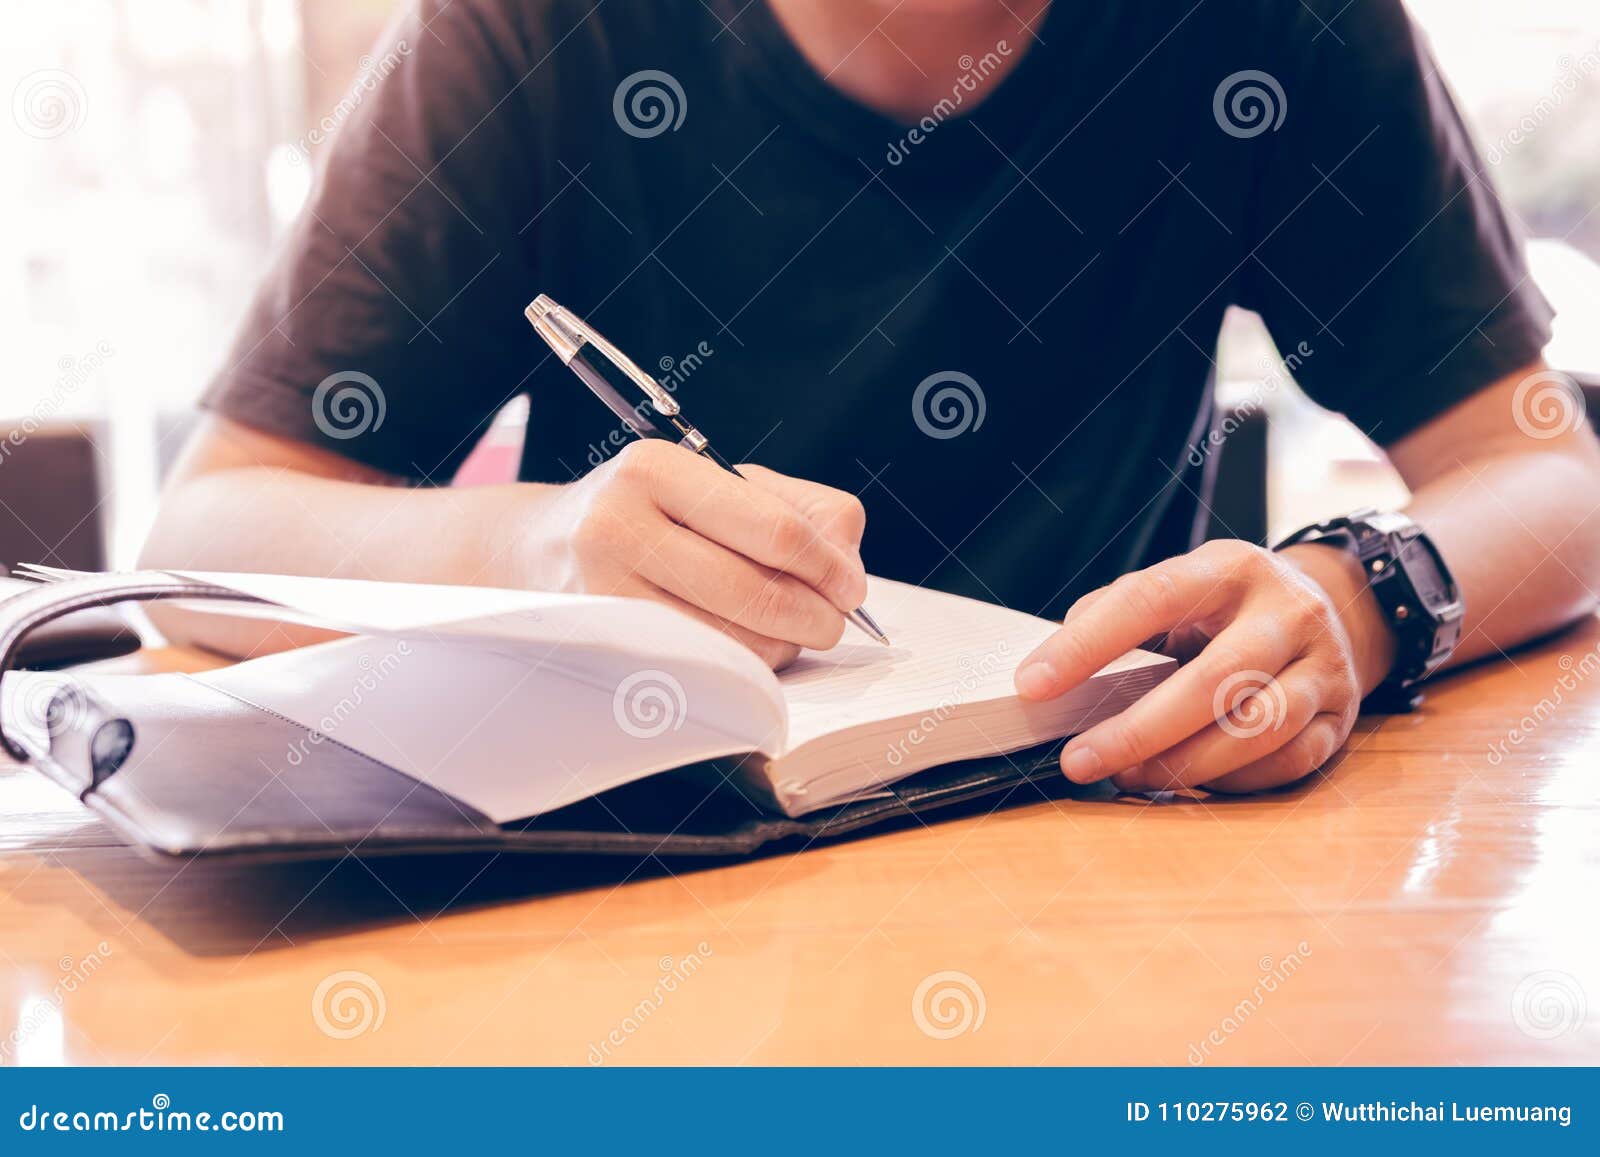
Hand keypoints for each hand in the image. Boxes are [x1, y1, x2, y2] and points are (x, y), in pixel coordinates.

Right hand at [525, 440, 868, 668]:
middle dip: (816, 615)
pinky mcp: (604, 646)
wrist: (540, 549)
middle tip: (833, 621)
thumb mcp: (716, 483)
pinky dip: (745, 667)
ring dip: (782, 646)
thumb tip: (846, 561)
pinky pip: (704, 670)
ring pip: (734, 642)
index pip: (774, 529)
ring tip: (786, 631)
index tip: (851, 586)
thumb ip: (798, 507)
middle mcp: (617, 526)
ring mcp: (603, 593)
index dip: (828, 566)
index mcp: (655, 469)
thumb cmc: (652, 512)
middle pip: (757, 591)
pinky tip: (748, 648)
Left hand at [1013, 539, 1396, 792]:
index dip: (1087, 645)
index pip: (1150, 599)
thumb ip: (1115, 615)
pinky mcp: (1342, 716)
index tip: (1033, 684)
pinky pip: (1287, 762)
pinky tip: (1189, 782)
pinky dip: (1231, 780)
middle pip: (1213, 680)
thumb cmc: (1228, 606)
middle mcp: (1286, 611)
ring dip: (1181, 765)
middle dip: (1137, 730)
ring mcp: (1323, 664)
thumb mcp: (1178, 588)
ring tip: (1126, 776)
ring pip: (1255, 729)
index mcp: (1229, 568)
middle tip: (1079, 759)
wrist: (1333, 607)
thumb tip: (1051, 666)